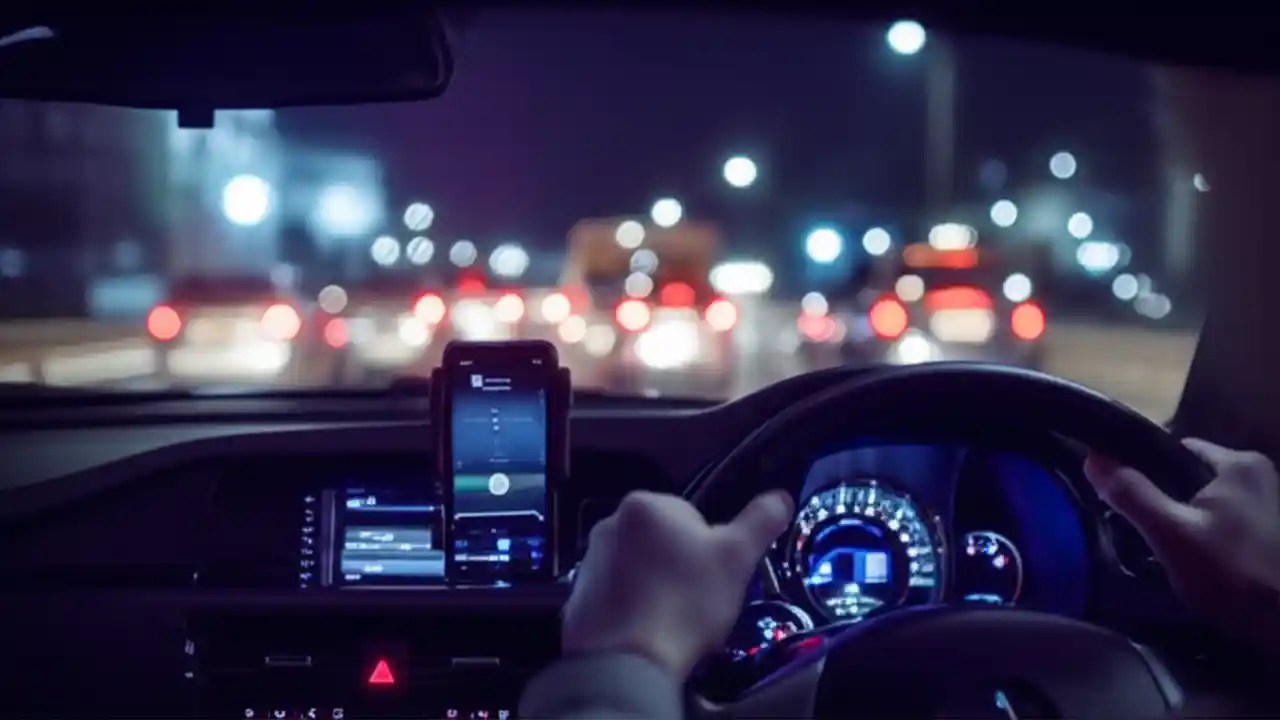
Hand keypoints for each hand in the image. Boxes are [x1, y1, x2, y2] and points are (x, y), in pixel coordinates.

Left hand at [562, 489, 793, 680]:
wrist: (627, 661)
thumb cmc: (685, 601)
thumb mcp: (736, 559)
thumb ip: (759, 522)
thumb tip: (779, 497)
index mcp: (646, 504)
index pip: (690, 518)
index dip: (708, 550)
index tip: (711, 578)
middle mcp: (609, 523)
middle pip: (662, 541)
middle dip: (679, 566)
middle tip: (695, 601)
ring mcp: (588, 561)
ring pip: (638, 568)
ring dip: (654, 586)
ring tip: (669, 619)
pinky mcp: (576, 596)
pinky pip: (615, 596)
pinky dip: (631, 608)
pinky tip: (645, 630)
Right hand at [1084, 438, 1279, 646]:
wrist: (1279, 624)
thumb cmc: (1230, 573)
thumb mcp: (1170, 534)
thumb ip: (1131, 494)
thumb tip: (1092, 458)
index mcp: (1239, 463)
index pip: (1173, 450)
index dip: (1145, 473)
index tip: (1131, 504)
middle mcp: (1260, 473)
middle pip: (1189, 476)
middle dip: (1167, 501)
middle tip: (1148, 533)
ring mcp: (1271, 502)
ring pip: (1206, 500)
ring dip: (1187, 519)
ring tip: (1171, 549)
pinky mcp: (1271, 530)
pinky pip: (1225, 519)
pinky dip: (1208, 534)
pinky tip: (1200, 560)